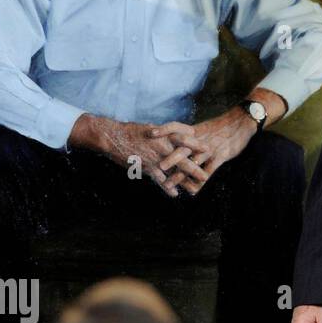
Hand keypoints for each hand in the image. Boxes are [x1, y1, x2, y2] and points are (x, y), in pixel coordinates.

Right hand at [72, 114, 209, 198]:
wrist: (113, 137)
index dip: (197, 144)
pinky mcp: (147, 167)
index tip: (208, 148)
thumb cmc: (131, 131)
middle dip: (195, 168)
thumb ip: (164, 134)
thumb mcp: (151, 128)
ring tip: (195, 189)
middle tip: (206, 175)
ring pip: (174, 172)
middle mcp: (163, 147)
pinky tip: (174, 194)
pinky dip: (167, 188)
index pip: (186, 139)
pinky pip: (160, 180)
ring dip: (185, 182)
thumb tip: (174, 134)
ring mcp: (155, 158)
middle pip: (184, 158)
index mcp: (165, 135)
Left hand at [152, 108, 255, 194]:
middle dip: (169, 159)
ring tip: (168, 185)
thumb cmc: (223, 126)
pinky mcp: (220, 157)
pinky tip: (193, 191)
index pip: (176, 126)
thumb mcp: (205, 127)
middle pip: (182, 149)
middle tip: (157, 167)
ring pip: (193, 164)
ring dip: (180, 176)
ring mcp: (210, 149)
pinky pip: (208, 171)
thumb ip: (192, 135)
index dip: (164, 128)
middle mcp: (200, 140)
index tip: (150, 132)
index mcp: (195, 131)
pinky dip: (200, 182)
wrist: (242, 122)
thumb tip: (176, 138)